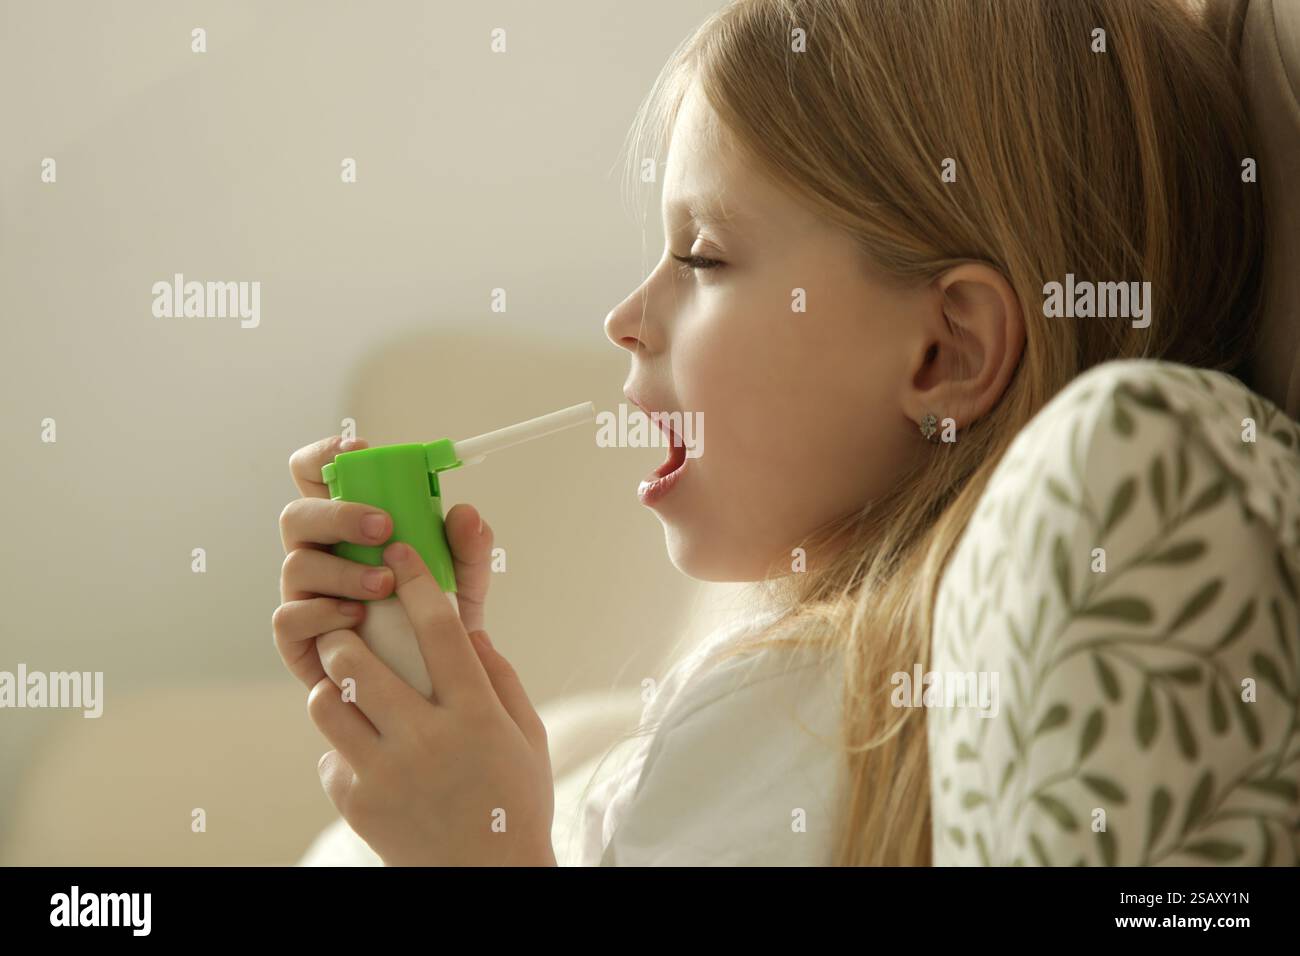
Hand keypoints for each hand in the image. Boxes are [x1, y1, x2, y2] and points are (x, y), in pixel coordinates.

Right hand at [273, 435, 495, 687]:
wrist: (435, 687)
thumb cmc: (439, 619)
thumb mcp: (465, 581)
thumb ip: (469, 546)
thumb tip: (465, 514)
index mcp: (348, 527)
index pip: (315, 476)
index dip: (326, 455)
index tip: (359, 451)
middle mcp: (319, 555)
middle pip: (297, 514)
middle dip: (338, 514)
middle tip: (385, 526)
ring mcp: (304, 597)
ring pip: (295, 565)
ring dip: (342, 570)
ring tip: (386, 585)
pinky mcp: (299, 642)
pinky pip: (289, 620)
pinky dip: (324, 615)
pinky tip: (359, 619)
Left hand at [309, 541, 555, 865]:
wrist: (488, 880)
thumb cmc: (515, 800)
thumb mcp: (527, 734)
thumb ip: (498, 678)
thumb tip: (467, 632)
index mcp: (475, 714)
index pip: (439, 629)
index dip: (415, 581)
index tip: (399, 553)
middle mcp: (426, 740)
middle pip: (359, 661)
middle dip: (345, 635)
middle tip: (349, 633)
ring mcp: (385, 775)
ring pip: (327, 704)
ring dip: (334, 688)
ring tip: (349, 692)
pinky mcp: (358, 805)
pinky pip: (331, 756)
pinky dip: (344, 750)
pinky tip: (370, 759)